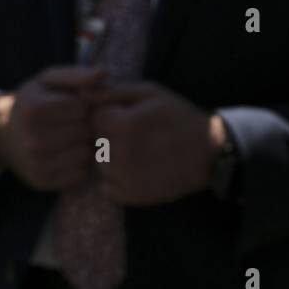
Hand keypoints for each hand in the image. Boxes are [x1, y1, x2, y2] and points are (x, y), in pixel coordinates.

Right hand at [0, 66, 104, 191]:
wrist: (7, 135)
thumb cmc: (37, 100)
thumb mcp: (50, 80)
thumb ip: (77, 75)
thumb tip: (104, 73)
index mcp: (32, 109)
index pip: (83, 107)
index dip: (87, 104)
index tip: (79, 103)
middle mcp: (31, 140)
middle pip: (85, 132)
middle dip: (88, 125)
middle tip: (80, 121)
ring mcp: (36, 164)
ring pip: (85, 154)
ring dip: (87, 145)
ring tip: (76, 137)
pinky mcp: (42, 182)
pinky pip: (80, 174)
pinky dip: (81, 164)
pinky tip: (71, 153)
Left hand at [83, 80, 222, 205]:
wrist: (208, 153)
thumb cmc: (178, 116)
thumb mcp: (150, 93)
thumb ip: (112, 91)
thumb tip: (80, 93)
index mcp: (125, 124)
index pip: (94, 117)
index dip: (109, 114)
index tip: (127, 116)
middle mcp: (122, 153)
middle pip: (95, 141)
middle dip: (108, 136)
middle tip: (135, 134)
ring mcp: (127, 178)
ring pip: (99, 164)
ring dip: (111, 158)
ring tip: (138, 152)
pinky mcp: (132, 197)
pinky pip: (106, 187)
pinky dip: (116, 179)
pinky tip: (137, 169)